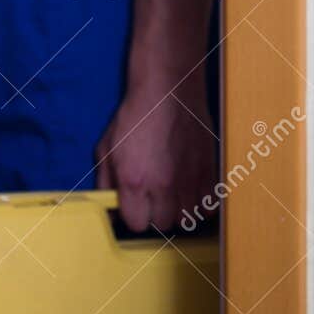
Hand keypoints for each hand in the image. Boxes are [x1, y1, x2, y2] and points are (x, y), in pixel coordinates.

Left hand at [96, 80, 217, 231]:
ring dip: (177, 209)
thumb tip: (107, 207)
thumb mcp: (106, 148)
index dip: (133, 215)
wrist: (168, 90)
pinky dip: (200, 203)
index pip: (136, 224)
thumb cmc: (135, 115)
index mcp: (134, 180)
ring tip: (171, 192)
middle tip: (152, 196)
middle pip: (162, 224)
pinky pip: (208, 206)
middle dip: (154, 213)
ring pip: (186, 218)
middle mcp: (163, 185)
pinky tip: (189, 189)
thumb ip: (105, 182)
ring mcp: (188, 180)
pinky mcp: (209, 172)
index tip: (134, 205)